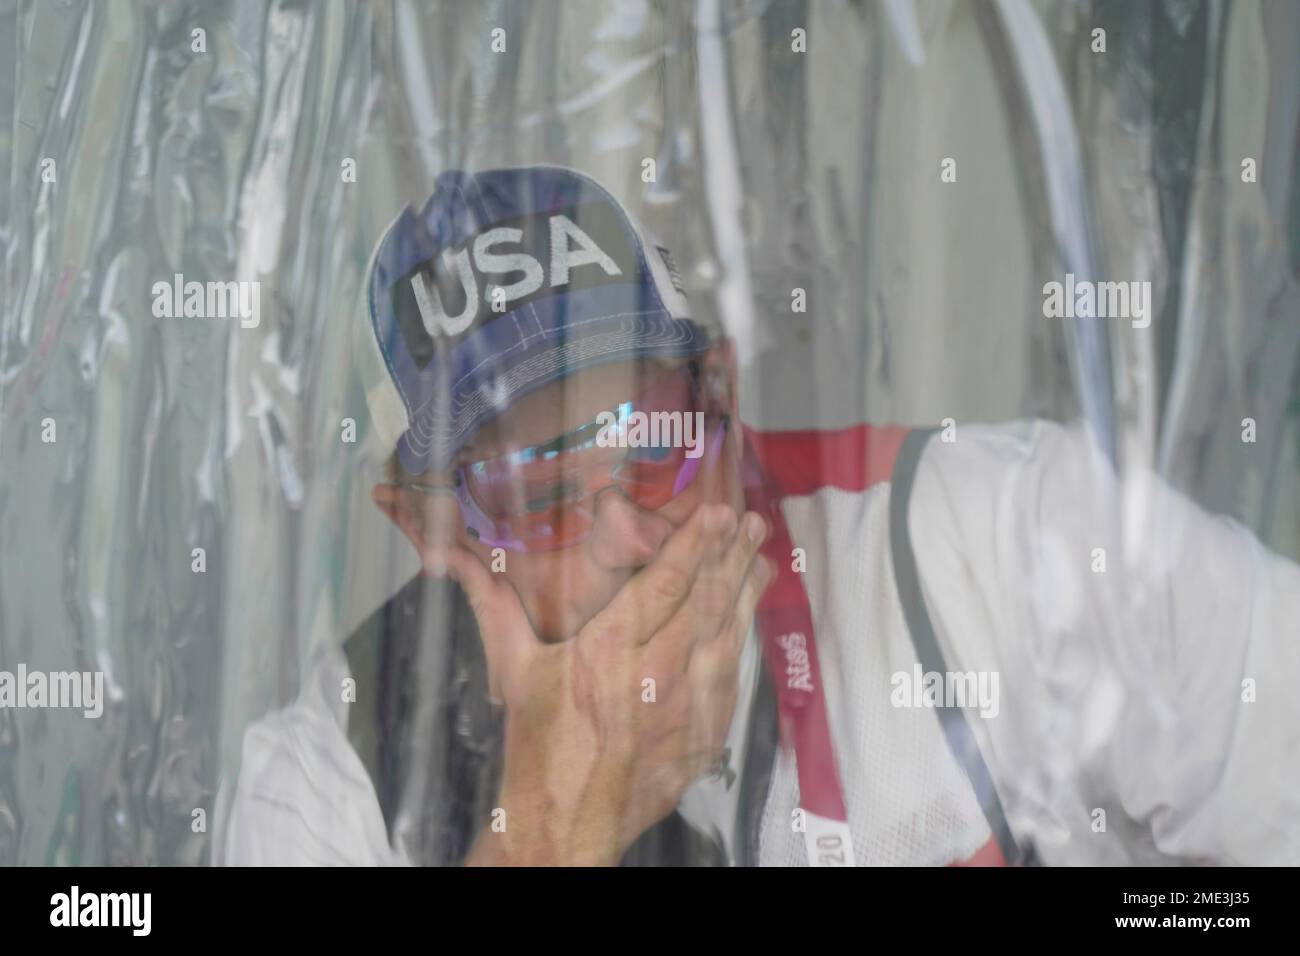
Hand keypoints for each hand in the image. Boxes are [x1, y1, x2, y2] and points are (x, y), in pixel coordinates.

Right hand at [419, 502, 772, 864]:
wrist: (567, 822)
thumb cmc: (538, 743)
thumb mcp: (513, 669)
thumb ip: (493, 605)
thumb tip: (451, 557)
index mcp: (608, 651)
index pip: (663, 584)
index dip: (693, 545)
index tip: (715, 513)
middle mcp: (657, 673)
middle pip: (705, 601)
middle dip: (730, 556)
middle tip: (749, 521)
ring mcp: (689, 706)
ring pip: (726, 635)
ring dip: (746, 591)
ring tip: (760, 555)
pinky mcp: (706, 734)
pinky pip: (730, 677)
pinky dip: (740, 641)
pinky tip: (746, 616)